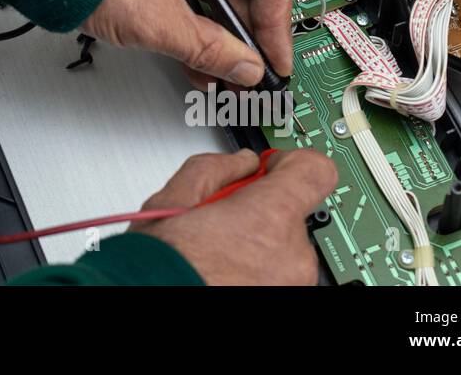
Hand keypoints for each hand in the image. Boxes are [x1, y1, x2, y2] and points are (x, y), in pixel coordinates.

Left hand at [82, 0, 293, 86]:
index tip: (275, 66)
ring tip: (225, 81)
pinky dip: (200, 32)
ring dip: (224, 43)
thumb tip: (246, 69)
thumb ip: (208, 50)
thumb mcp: (158, 20)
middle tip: (253, 80)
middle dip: (250, 42)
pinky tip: (200, 66)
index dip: (279, 29)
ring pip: (221, 0)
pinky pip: (196, 0)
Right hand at [131, 148, 336, 284]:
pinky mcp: (283, 300)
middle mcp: (292, 254)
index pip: (315, 169)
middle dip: (260, 209)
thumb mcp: (172, 198)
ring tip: (215, 249)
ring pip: (283, 246)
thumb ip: (215, 167)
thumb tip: (239, 162)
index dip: (290, 161)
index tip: (268, 167)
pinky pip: (277, 273)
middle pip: (291, 211)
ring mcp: (290, 285)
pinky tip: (222, 269)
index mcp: (270, 217)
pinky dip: (255, 268)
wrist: (145, 298)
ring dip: (257, 242)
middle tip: (220, 218)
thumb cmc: (160, 265)